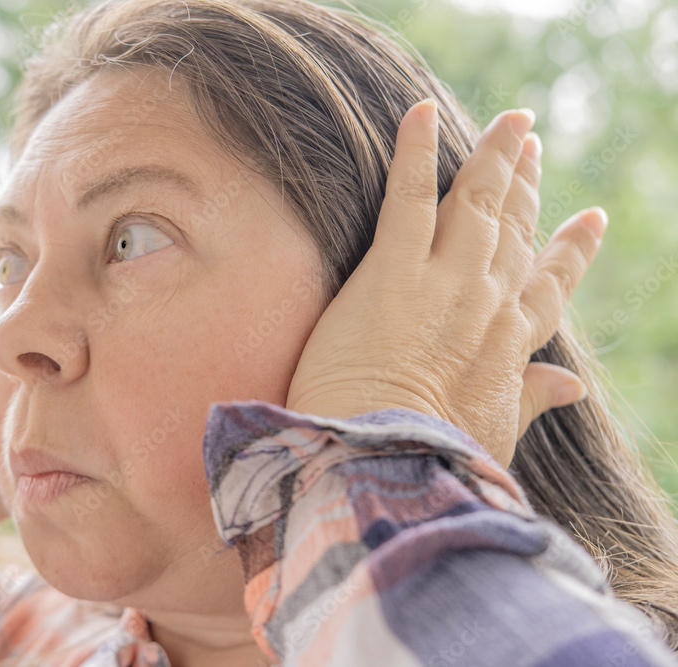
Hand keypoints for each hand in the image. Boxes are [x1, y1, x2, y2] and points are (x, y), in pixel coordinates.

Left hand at [285, 100, 603, 466]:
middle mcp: (486, 304)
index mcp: (510, 346)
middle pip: (512, 231)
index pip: (548, 287)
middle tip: (533, 146)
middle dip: (525, 186)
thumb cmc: (431, 458)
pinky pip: (408, 196)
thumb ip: (530, 399)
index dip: (568, 251)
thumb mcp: (494, 433)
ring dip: (492, 156)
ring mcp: (443, 281)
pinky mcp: (392, 271)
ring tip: (509, 121)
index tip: (586, 222)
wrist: (383, 464)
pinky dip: (414, 150)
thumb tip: (572, 387)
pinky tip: (420, 112)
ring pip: (475, 202)